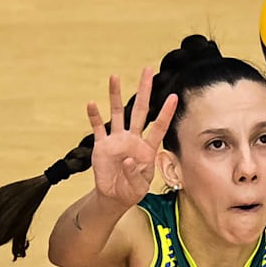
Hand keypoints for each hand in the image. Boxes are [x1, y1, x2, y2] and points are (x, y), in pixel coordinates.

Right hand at [86, 69, 178, 208]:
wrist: (113, 196)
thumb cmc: (131, 190)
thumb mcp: (138, 187)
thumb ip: (135, 174)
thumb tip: (128, 159)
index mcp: (147, 149)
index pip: (159, 127)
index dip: (165, 113)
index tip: (173, 96)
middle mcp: (133, 139)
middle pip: (139, 110)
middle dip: (144, 90)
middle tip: (148, 70)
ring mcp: (117, 140)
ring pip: (117, 113)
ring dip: (116, 95)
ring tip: (115, 77)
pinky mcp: (102, 145)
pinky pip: (98, 128)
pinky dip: (94, 116)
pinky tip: (92, 104)